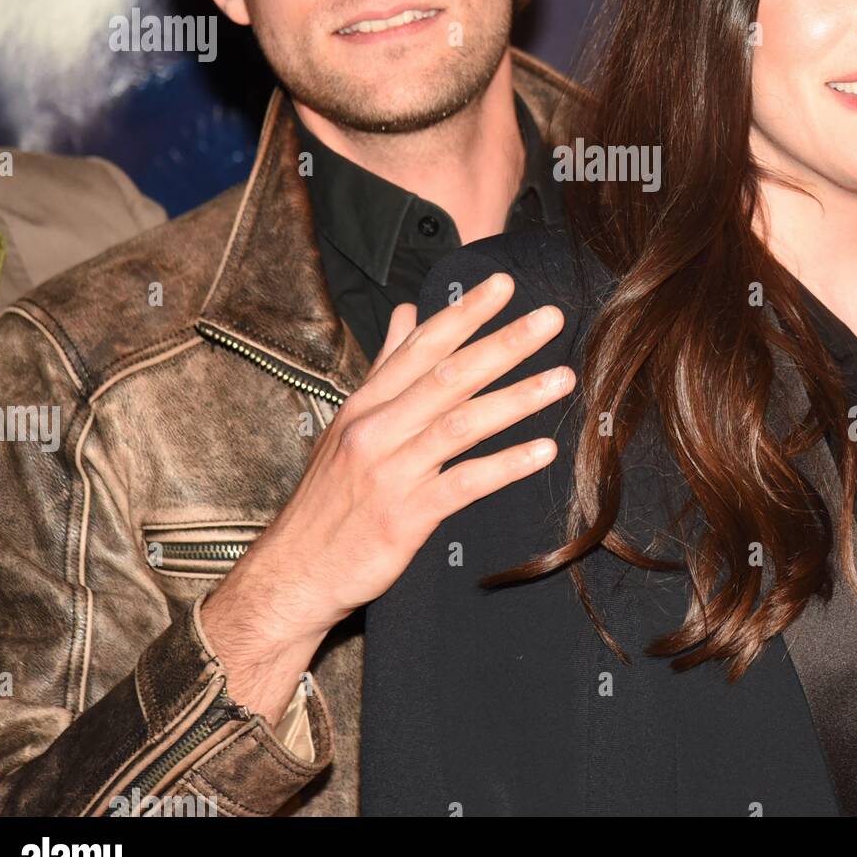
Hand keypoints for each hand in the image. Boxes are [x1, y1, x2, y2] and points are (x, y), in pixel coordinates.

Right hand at [199, 272, 573, 721]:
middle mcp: (377, 429)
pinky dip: (505, 465)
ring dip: (516, 398)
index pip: (421, 345)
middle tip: (551, 319)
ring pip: (460, 424)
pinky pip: (463, 484)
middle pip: (448, 376)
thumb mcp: (350, 423)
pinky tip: (543, 451)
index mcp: (367, 404)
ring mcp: (390, 472)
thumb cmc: (330, 498)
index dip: (464, 313)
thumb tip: (407, 310)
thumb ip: (387, 366)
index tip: (504, 284)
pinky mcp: (404, 517)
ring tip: (562, 379)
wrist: (293, 572)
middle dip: (503, 343)